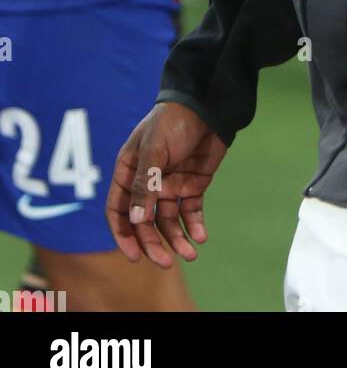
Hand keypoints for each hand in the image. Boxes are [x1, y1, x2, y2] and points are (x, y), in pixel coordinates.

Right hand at [105, 102, 227, 267]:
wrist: (207, 105)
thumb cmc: (172, 121)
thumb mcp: (154, 149)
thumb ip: (145, 184)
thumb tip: (137, 221)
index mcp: (129, 173)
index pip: (119, 211)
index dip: (124, 235)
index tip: (135, 256)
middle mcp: (147, 184)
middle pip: (145, 223)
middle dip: (154, 243)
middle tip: (167, 262)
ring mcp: (170, 185)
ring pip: (169, 221)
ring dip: (177, 239)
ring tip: (190, 254)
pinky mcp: (193, 185)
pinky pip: (191, 211)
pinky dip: (195, 225)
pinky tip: (201, 237)